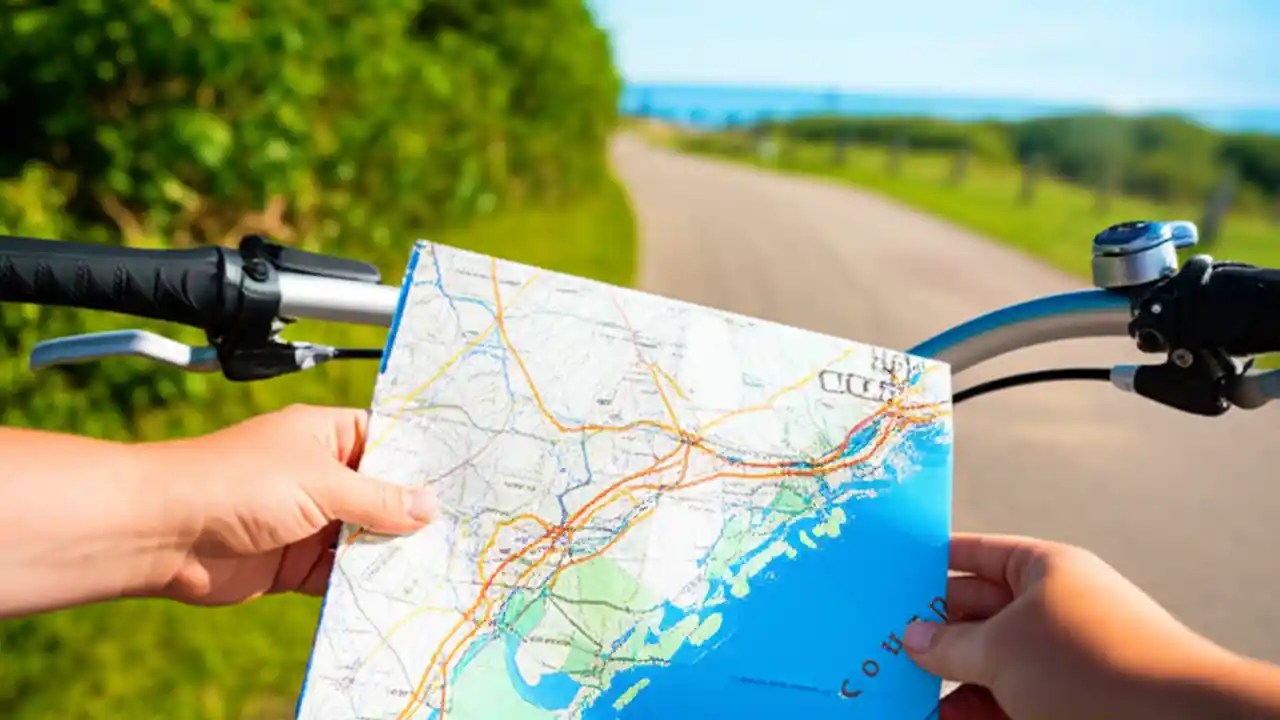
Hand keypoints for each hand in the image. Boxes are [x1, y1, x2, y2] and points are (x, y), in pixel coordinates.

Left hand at [141, 404, 437, 605]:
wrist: (162, 531)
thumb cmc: (234, 482)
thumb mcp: (321, 482)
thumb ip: (379, 499)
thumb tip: (428, 506)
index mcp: (325, 436)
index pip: (386, 442)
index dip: (421, 460)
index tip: (462, 477)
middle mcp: (319, 475)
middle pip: (380, 495)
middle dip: (412, 513)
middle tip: (459, 529)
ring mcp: (307, 520)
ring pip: (363, 537)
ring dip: (388, 552)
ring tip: (436, 564)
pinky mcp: (293, 563)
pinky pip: (338, 574)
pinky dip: (359, 583)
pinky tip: (392, 591)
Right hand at [904, 533, 1279, 719]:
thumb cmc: (1093, 666)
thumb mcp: (1002, 649)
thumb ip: (948, 644)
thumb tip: (910, 637)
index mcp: (1042, 570)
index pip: (974, 554)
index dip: (930, 562)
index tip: (887, 574)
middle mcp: (1051, 608)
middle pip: (974, 613)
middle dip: (929, 630)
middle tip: (878, 642)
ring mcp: (1058, 660)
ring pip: (985, 663)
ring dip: (944, 678)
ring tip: (897, 690)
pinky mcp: (1063, 704)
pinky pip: (1004, 699)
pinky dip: (970, 708)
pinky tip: (937, 717)